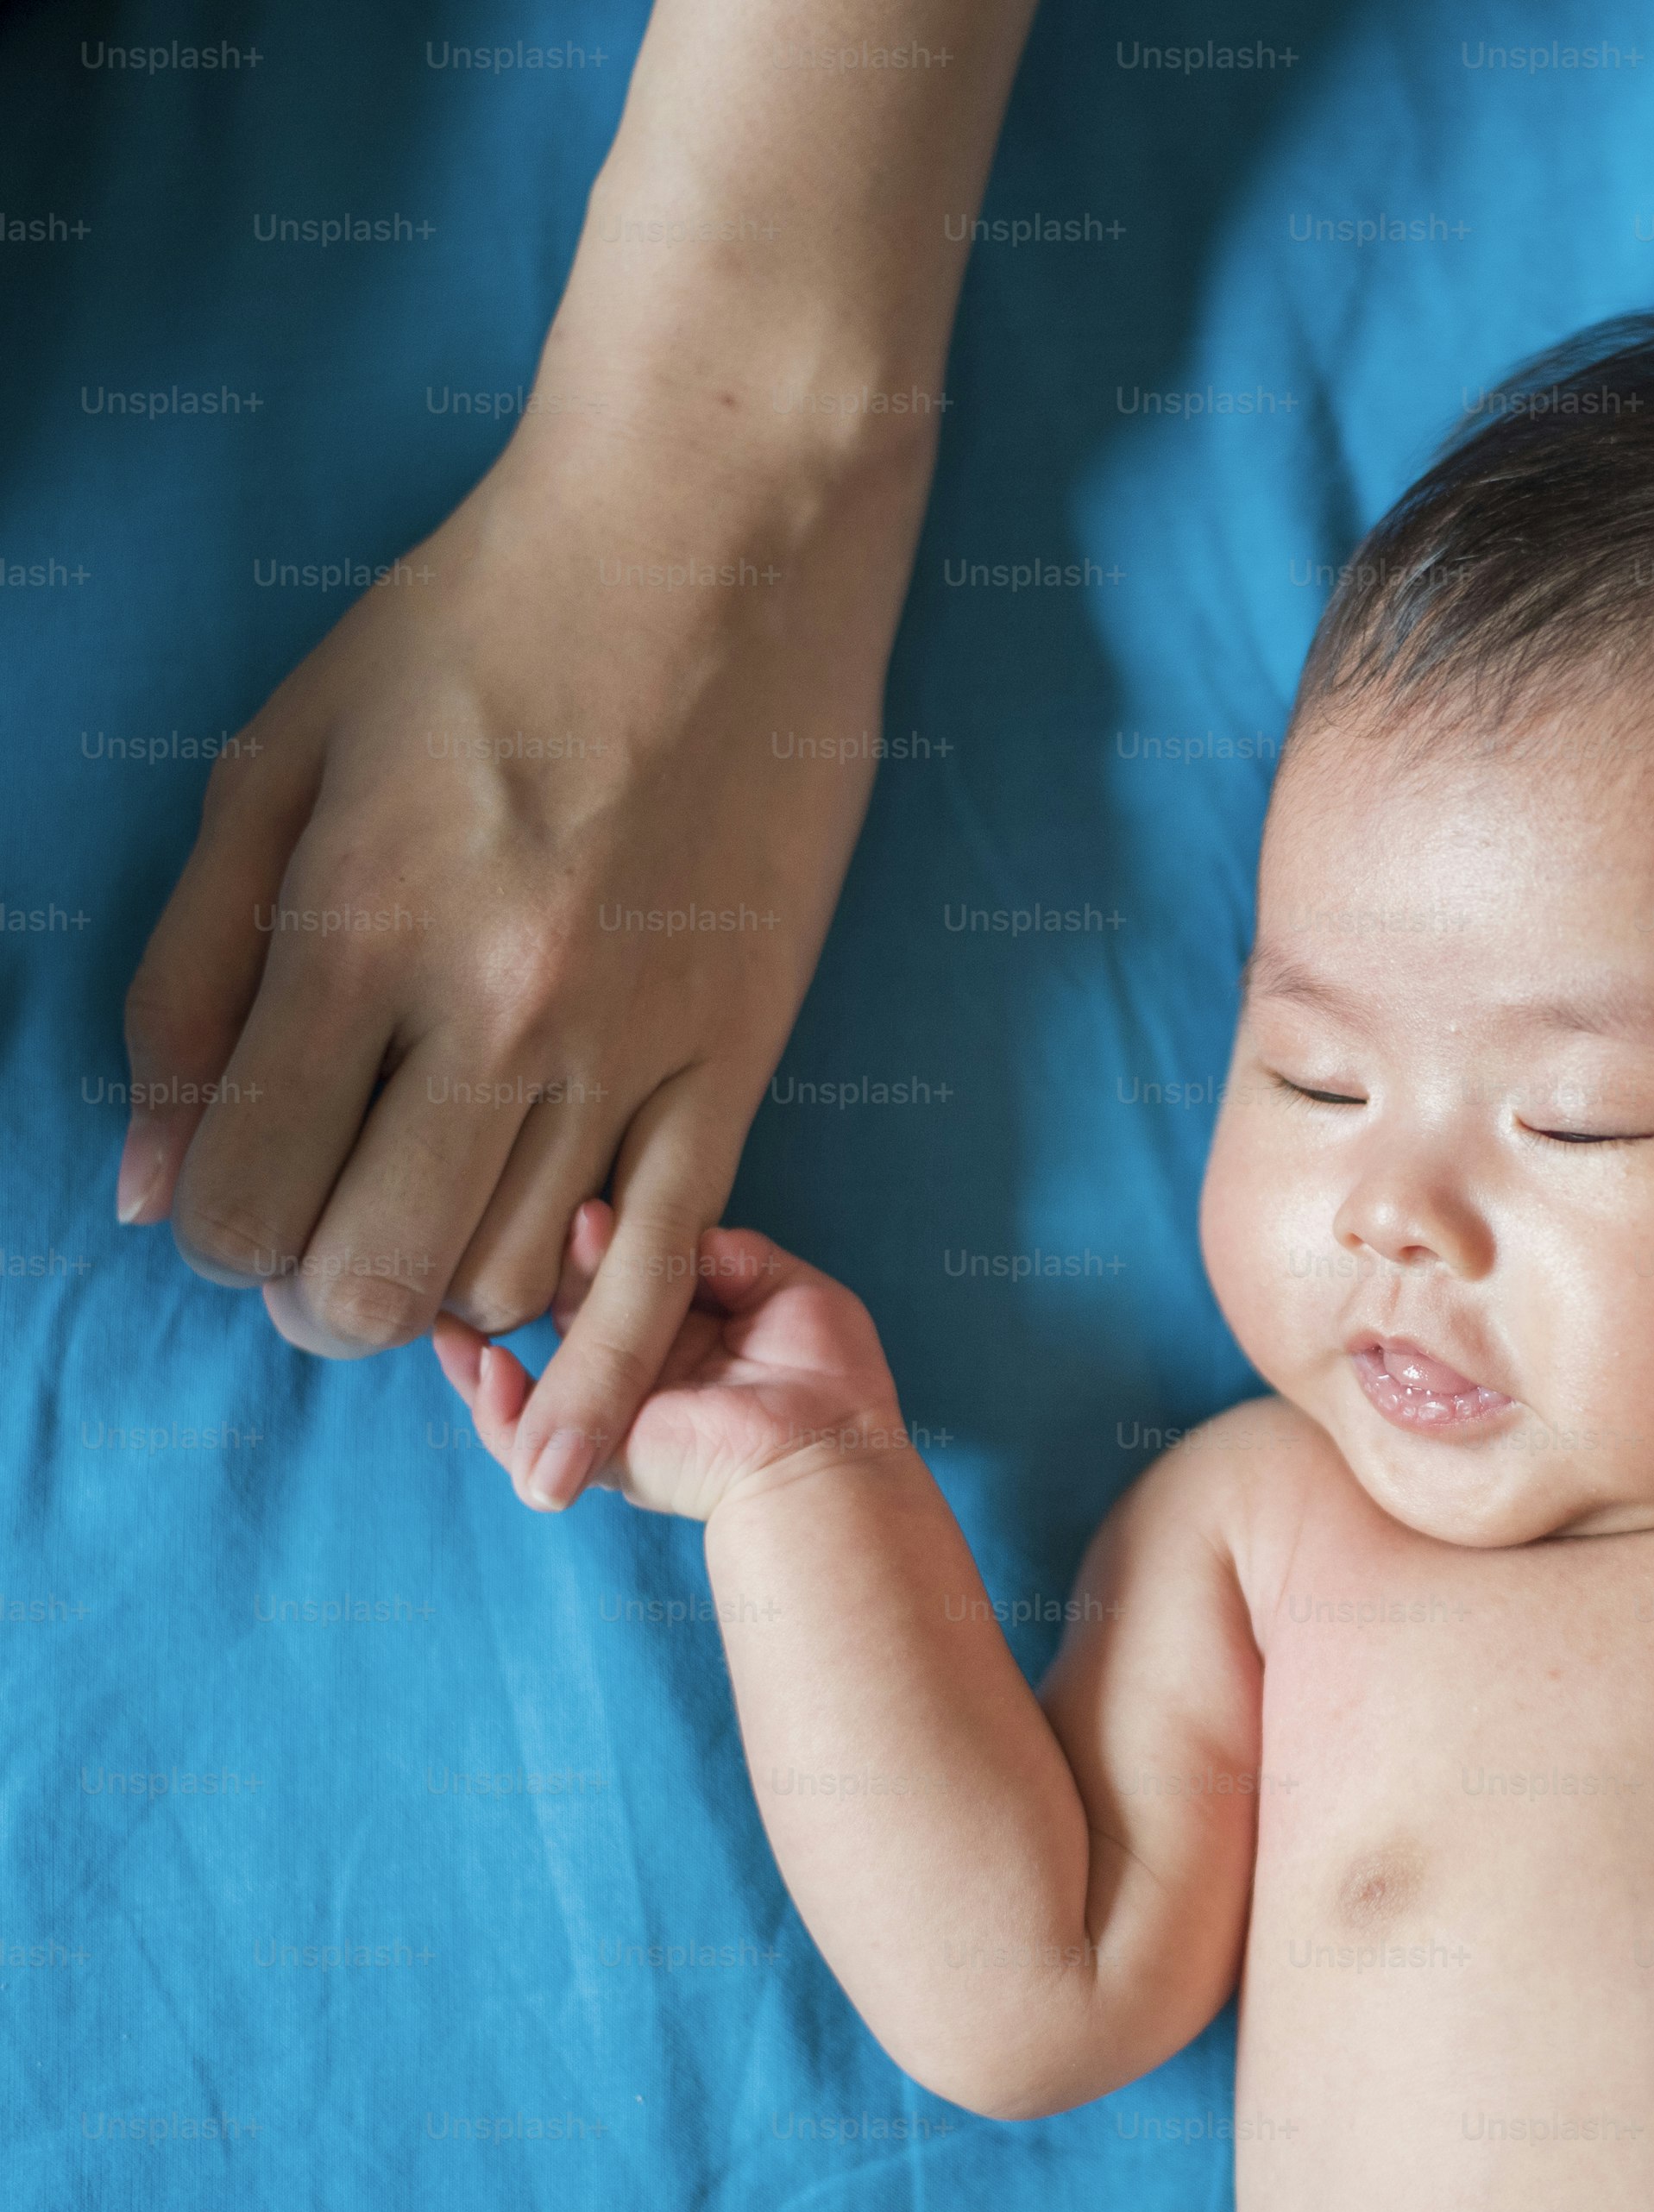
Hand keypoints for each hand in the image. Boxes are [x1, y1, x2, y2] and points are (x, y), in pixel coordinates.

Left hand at [121, 398, 918, 1510]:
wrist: (718, 546)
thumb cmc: (478, 627)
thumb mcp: (273, 760)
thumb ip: (189, 979)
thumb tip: (149, 1183)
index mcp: (355, 927)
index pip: (241, 1193)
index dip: (215, 1229)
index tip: (239, 1194)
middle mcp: (491, 1007)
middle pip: (370, 1272)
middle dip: (318, 1294)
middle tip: (325, 1244)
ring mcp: (630, 1039)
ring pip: (509, 1276)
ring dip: (446, 1298)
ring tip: (439, 1233)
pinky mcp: (738, 1048)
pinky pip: (666, 1251)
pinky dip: (608, 1371)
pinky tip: (567, 1457)